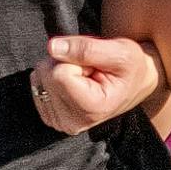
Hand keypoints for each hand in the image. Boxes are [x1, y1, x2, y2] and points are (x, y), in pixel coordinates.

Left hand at [33, 33, 162, 135]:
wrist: (134, 84)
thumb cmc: (132, 67)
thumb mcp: (119, 51)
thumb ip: (86, 48)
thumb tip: (52, 47)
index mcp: (91, 108)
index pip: (59, 73)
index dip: (75, 60)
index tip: (94, 67)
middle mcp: (73, 122)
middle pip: (47, 75)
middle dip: (66, 64)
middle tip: (90, 71)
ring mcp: (60, 122)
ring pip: (40, 78)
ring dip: (59, 70)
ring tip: (84, 77)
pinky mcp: (51, 117)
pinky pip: (37, 85)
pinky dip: (53, 79)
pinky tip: (73, 84)